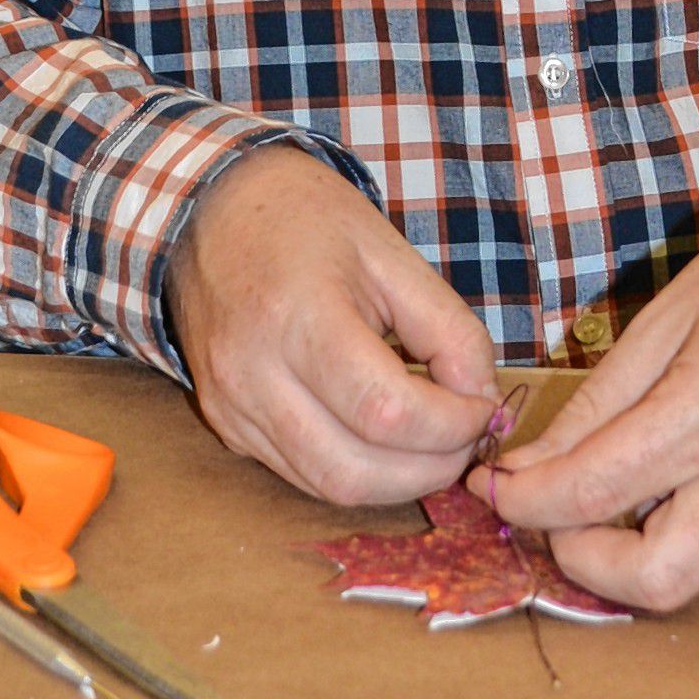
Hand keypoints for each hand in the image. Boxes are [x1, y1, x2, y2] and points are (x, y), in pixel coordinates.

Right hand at [165, 144, 498, 502]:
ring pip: (328, 487)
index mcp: (297, 316)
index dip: (450, 427)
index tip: (485, 408)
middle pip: (354, 471)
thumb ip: (449, 330)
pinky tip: (385, 437)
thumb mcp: (393, 255)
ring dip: (397, 481)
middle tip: (467, 438)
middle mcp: (251, 374)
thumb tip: (482, 398)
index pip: (384, 412)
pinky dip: (357, 469)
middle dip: (430, 468)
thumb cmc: (308, 221)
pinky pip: (302, 475)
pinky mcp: (225, 426)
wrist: (213, 211)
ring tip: (434, 442)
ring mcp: (231, 407)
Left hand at [485, 216, 698, 611]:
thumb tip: (529, 472)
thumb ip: (593, 408)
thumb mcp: (663, 321)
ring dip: (646, 549)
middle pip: (653, 580)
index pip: (592, 491)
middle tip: (562, 522)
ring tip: (638, 486)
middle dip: (585, 563)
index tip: (496, 490)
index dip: (524, 502)